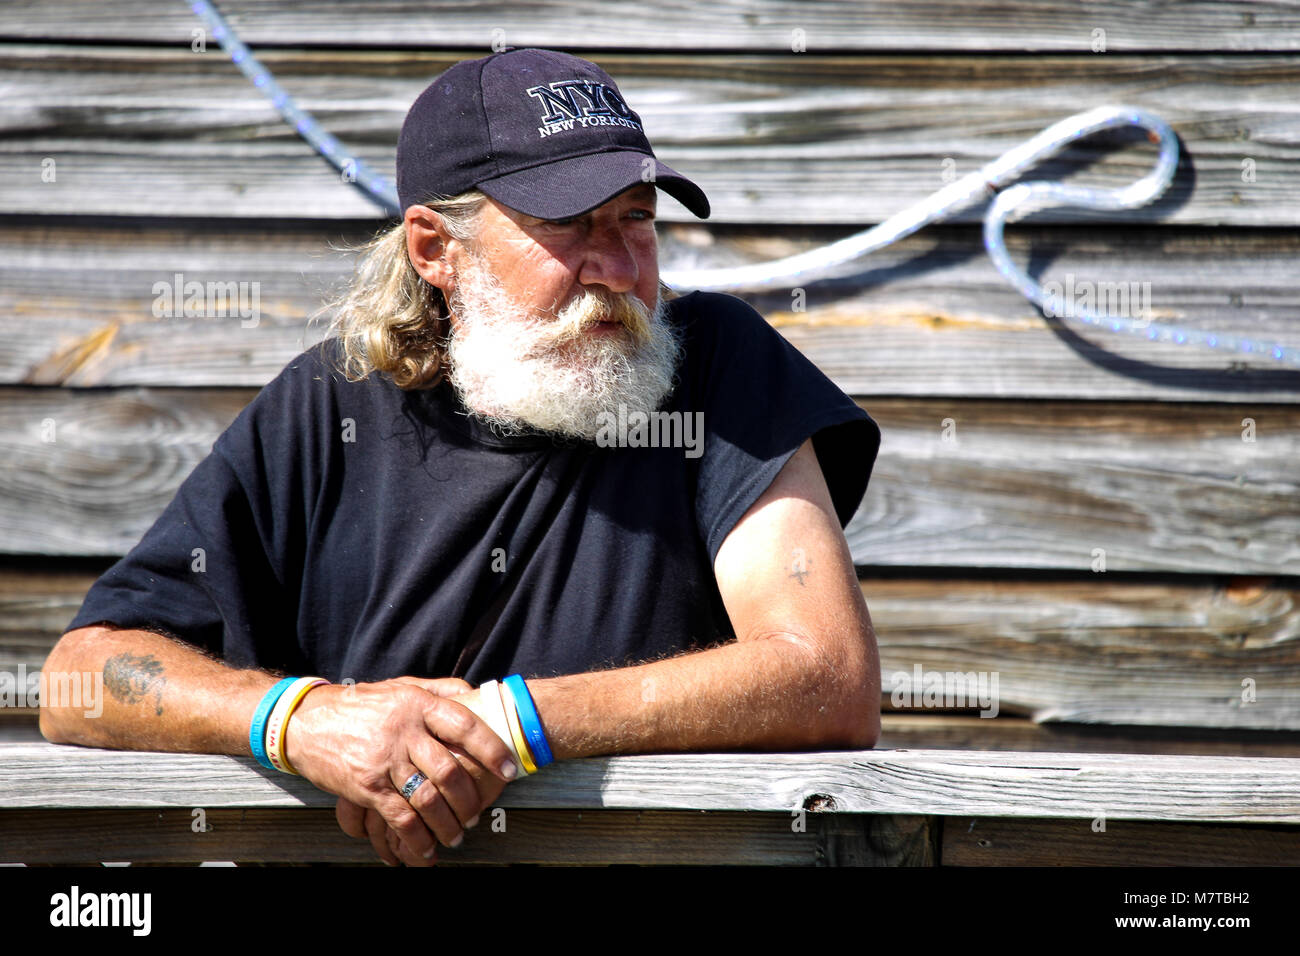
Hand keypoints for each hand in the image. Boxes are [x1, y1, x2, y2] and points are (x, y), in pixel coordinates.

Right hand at [285, 676, 515, 865]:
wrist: (305, 722)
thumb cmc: (361, 705)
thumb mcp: (401, 687)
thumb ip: (439, 690)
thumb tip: (476, 693)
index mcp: (418, 705)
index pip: (465, 725)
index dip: (491, 748)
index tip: (508, 769)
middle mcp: (405, 731)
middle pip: (451, 770)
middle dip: (470, 799)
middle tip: (478, 813)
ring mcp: (385, 760)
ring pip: (429, 799)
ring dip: (448, 824)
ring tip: (458, 834)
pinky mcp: (367, 786)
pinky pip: (401, 818)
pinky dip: (418, 839)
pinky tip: (427, 850)